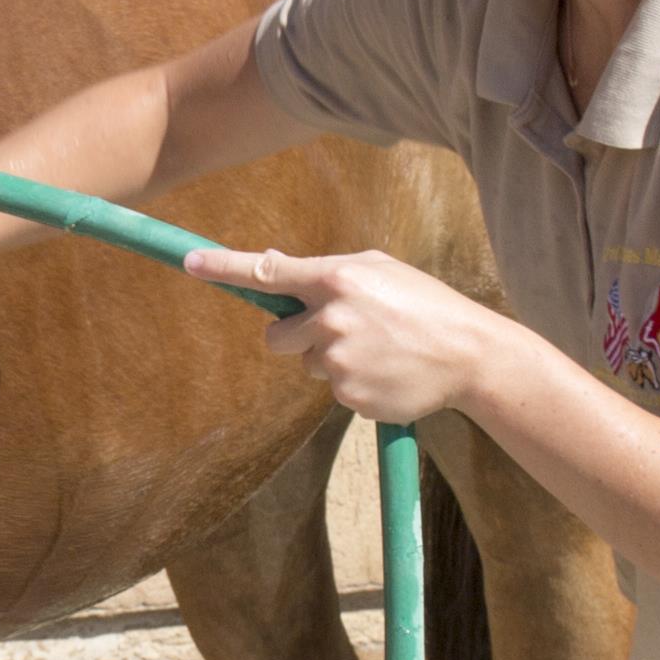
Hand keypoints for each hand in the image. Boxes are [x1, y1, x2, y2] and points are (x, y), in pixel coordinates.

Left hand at [187, 244, 502, 427]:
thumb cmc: (425, 305)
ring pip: (308, 365)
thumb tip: (275, 269)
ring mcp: (339, 361)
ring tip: (379, 351)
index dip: (223, 268)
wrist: (470, 355)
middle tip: (334, 333)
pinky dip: (354, 384)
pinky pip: (334, 390)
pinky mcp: (350, 396)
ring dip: (332, 359)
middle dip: (294, 337)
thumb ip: (328, 271)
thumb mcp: (380, 270)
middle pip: (275, 337)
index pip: (268, 272)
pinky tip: (387, 373)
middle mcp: (332, 318)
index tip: (190, 264)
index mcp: (338, 278)